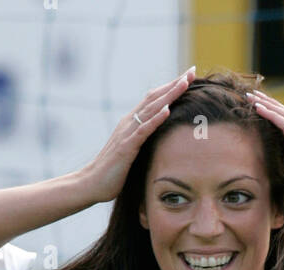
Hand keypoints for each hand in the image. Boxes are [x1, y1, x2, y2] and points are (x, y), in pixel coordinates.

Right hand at [79, 68, 195, 204]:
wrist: (91, 184)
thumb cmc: (112, 172)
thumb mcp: (131, 152)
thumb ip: (142, 142)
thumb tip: (159, 140)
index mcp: (131, 123)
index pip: (154, 100)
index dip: (171, 87)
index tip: (189, 77)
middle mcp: (129, 122)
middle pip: (154, 98)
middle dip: (174, 84)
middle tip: (192, 71)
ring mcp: (127, 133)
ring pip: (151, 109)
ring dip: (169, 95)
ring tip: (185, 83)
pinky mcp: (126, 147)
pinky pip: (142, 130)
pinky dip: (155, 119)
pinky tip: (167, 110)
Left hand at [246, 89, 283, 224]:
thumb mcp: (283, 191)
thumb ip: (274, 183)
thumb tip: (259, 188)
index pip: (283, 128)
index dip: (270, 117)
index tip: (254, 109)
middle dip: (267, 104)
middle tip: (251, 96)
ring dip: (267, 104)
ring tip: (252, 96)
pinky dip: (271, 113)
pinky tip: (258, 106)